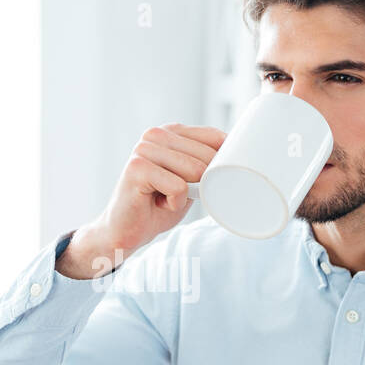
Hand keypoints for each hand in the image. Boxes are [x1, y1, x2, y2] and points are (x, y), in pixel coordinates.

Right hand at [56, 123, 225, 278]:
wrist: (126, 232)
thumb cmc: (159, 206)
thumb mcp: (190, 180)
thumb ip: (207, 163)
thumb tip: (239, 154)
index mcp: (170, 131)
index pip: (215, 137)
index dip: (219, 164)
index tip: (204, 182)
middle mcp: (155, 134)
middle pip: (207, 156)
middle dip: (200, 183)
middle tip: (175, 195)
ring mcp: (144, 148)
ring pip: (194, 170)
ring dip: (185, 194)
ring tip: (164, 198)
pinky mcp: (137, 167)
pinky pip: (178, 187)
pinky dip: (173, 203)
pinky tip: (157, 203)